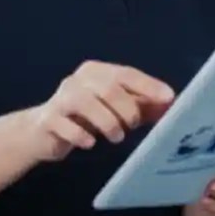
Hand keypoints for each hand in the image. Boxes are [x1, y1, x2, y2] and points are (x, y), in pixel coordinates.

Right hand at [24, 61, 174, 162]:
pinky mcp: (48, 119)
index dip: (149, 86)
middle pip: (108, 88)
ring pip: (86, 103)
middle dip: (127, 109)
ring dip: (108, 123)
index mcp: (96, 72)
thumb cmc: (85, 118)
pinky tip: (90, 143)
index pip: (126, 74)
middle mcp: (77, 80)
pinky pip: (65, 125)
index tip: (169, 98)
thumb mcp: (115, 109)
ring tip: (116, 137)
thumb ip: (142, 106)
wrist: (42, 132)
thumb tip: (172, 104)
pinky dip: (81, 135)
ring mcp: (60, 99)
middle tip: (132, 126)